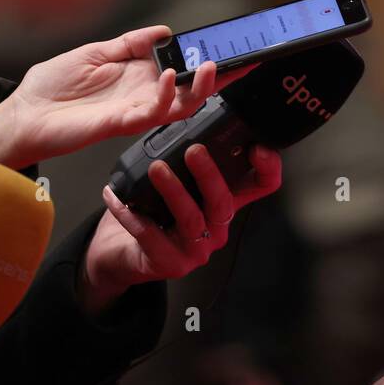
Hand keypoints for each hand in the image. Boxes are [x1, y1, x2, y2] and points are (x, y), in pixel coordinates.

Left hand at [0, 25, 257, 169]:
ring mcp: (135, 111)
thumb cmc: (53, 86)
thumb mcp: (96, 51)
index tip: (230, 49)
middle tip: (239, 63)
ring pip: (182, 106)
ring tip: (210, 68)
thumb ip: (131, 42)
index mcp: (141, 78)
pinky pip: (152, 112)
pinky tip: (168, 75)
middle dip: (219, 79)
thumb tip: (164, 31)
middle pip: (193, 91)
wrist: (24, 114)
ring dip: (200, 88)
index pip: (183, 70)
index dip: (207, 63)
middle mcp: (144, 96)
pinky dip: (164, 94)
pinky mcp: (121, 123)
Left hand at [78, 142, 282, 313]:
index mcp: (223, 204)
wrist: (123, 255)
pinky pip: (150, 235)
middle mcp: (216, 228)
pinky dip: (131, 214)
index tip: (257, 147)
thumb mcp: (177, 185)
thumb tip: (185, 121)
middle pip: (224, 202)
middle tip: (194, 151)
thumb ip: (186, 161)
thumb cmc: (151, 215)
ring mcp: (196, 249)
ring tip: (156, 169)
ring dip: (174, 191)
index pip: (262, 186)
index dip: (268, 168)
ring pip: (191, 218)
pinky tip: (116, 196)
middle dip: (210, 175)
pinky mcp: (169, 263)